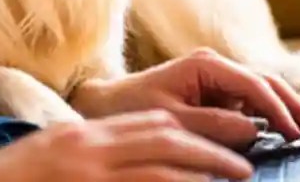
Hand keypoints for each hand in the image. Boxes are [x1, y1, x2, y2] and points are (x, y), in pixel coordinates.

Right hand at [0, 109, 254, 181]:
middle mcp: (84, 149)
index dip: (192, 128)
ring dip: (203, 167)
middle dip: (209, 143)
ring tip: (240, 176)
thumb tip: (133, 170)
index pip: (146, 123)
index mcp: (80, 139)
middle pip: (161, 134)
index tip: (224, 136)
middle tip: (247, 155)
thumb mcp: (52, 164)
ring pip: (157, 163)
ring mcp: (83, 172)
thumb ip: (90, 162)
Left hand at [68, 49, 299, 149]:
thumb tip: (254, 130)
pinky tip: (290, 136)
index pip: (254, 85)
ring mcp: (219, 81)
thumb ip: (211, 124)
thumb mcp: (170, 119)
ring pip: (266, 94)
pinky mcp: (218, 96)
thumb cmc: (133, 107)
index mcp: (205, 64)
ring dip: (291, 114)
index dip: (278, 111)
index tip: (295, 134)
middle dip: (298, 109)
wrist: (107, 104)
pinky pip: (253, 107)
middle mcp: (217, 68)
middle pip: (270, 84)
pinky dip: (274, 120)